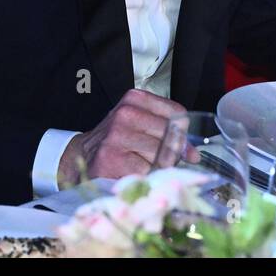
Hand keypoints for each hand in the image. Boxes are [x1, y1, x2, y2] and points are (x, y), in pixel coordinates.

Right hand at [57, 89, 191, 186]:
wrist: (82, 156)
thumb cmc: (117, 141)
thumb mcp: (141, 125)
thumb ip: (169, 133)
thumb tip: (194, 154)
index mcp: (135, 99)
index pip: (177, 114)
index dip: (182, 134)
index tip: (181, 146)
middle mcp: (125, 113)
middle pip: (171, 137)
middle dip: (172, 154)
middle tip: (158, 159)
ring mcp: (117, 136)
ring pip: (161, 156)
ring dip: (157, 167)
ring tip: (141, 164)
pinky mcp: (112, 158)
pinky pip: (147, 171)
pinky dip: (144, 177)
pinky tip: (132, 172)